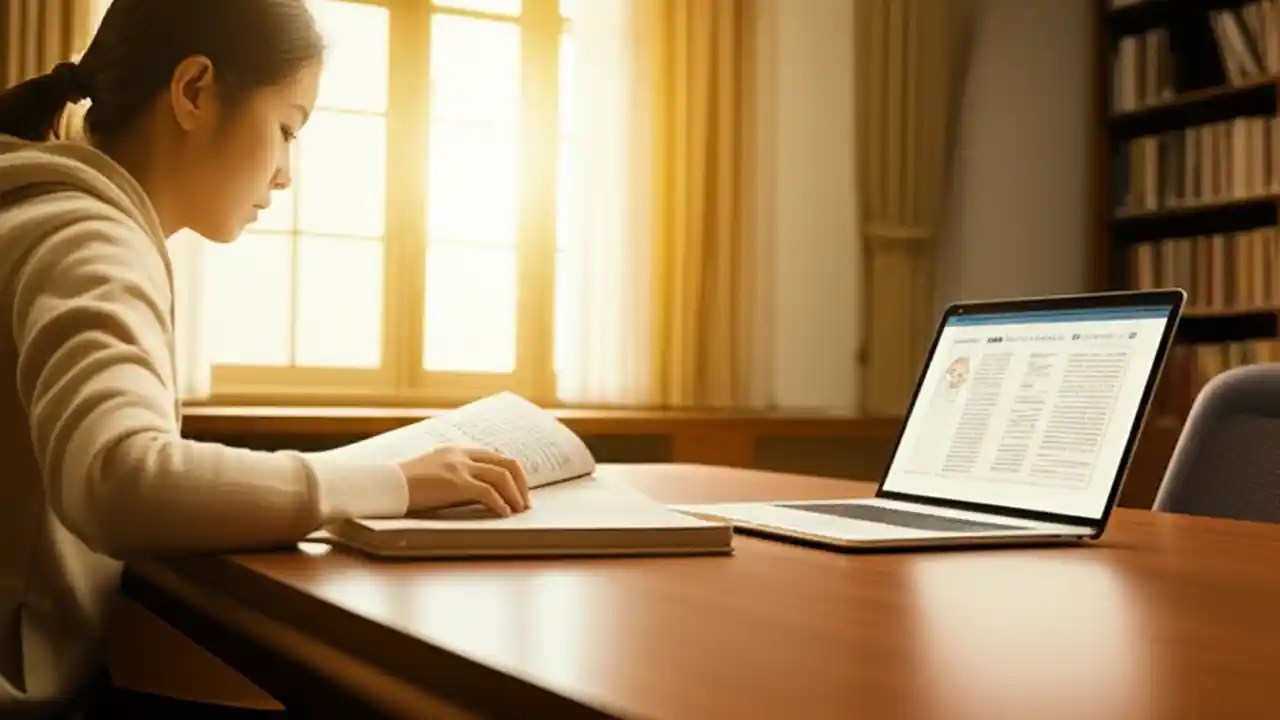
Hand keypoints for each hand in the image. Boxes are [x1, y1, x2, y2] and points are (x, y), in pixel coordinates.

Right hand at [397, 447, 530, 516]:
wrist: (384, 485)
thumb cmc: (403, 485)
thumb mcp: (432, 473)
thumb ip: (454, 476)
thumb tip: (476, 494)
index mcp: (456, 451)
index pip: (494, 456)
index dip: (511, 473)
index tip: (517, 489)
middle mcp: (461, 455)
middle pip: (506, 462)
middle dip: (521, 482)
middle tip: (525, 502)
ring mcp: (459, 467)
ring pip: (502, 475)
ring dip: (515, 494)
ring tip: (519, 510)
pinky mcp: (455, 483)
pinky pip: (488, 492)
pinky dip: (500, 504)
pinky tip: (504, 514)